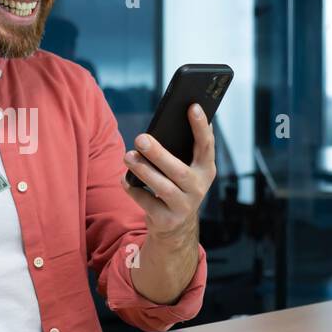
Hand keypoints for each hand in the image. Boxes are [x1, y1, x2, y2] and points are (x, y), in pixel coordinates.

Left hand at [122, 103, 216, 240]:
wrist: (175, 225)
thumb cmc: (176, 184)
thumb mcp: (185, 167)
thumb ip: (180, 148)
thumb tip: (166, 119)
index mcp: (206, 169)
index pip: (206, 145)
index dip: (201, 126)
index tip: (192, 106)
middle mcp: (199, 188)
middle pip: (179, 171)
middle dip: (159, 154)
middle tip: (141, 138)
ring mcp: (184, 206)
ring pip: (163, 187)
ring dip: (143, 171)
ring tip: (128, 156)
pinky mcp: (167, 219)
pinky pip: (147, 203)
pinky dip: (134, 190)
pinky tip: (124, 179)